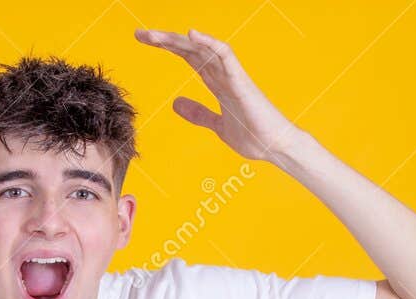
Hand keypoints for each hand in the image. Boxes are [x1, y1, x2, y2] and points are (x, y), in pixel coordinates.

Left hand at [135, 28, 304, 161]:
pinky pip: (226, 56)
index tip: (144, 41)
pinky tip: (192, 35)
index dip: (167, 47)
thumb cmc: (254, 136)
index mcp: (217, 83)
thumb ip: (198, 113)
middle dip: (166, 40)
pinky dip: (209, 44)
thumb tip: (176, 103)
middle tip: (140, 34)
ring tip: (154, 36)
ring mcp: (232, 76)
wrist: (275, 148)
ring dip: (178, 40)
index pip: (188, 57)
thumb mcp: (217, 125)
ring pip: (203, 49)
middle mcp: (223, 74)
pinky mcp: (241, 82)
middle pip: (191, 49)